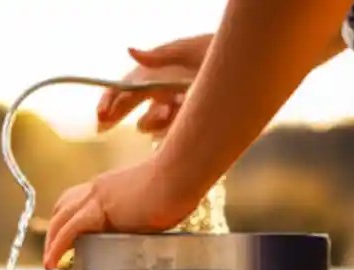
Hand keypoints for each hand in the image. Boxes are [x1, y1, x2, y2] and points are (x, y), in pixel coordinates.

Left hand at [42, 161, 196, 269]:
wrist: (179, 174)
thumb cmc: (177, 185)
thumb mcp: (154, 201)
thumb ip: (143, 214)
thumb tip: (149, 227)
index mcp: (110, 186)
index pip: (79, 200)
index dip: (68, 217)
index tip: (67, 235)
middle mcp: (98, 188)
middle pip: (63, 208)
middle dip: (54, 230)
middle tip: (52, 252)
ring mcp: (96, 197)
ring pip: (61, 219)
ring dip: (51, 241)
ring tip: (49, 262)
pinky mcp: (97, 210)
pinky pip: (68, 231)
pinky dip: (57, 247)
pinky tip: (52, 262)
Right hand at [96, 35, 212, 135]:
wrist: (251, 73)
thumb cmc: (217, 54)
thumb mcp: (188, 52)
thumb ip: (159, 55)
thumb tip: (130, 51)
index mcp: (157, 73)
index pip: (124, 87)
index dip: (110, 100)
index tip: (101, 114)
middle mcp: (161, 91)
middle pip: (129, 106)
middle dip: (115, 115)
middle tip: (102, 127)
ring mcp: (173, 109)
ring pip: (148, 124)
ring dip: (152, 120)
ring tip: (170, 110)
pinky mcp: (185, 124)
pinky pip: (166, 135)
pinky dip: (168, 131)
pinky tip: (179, 119)